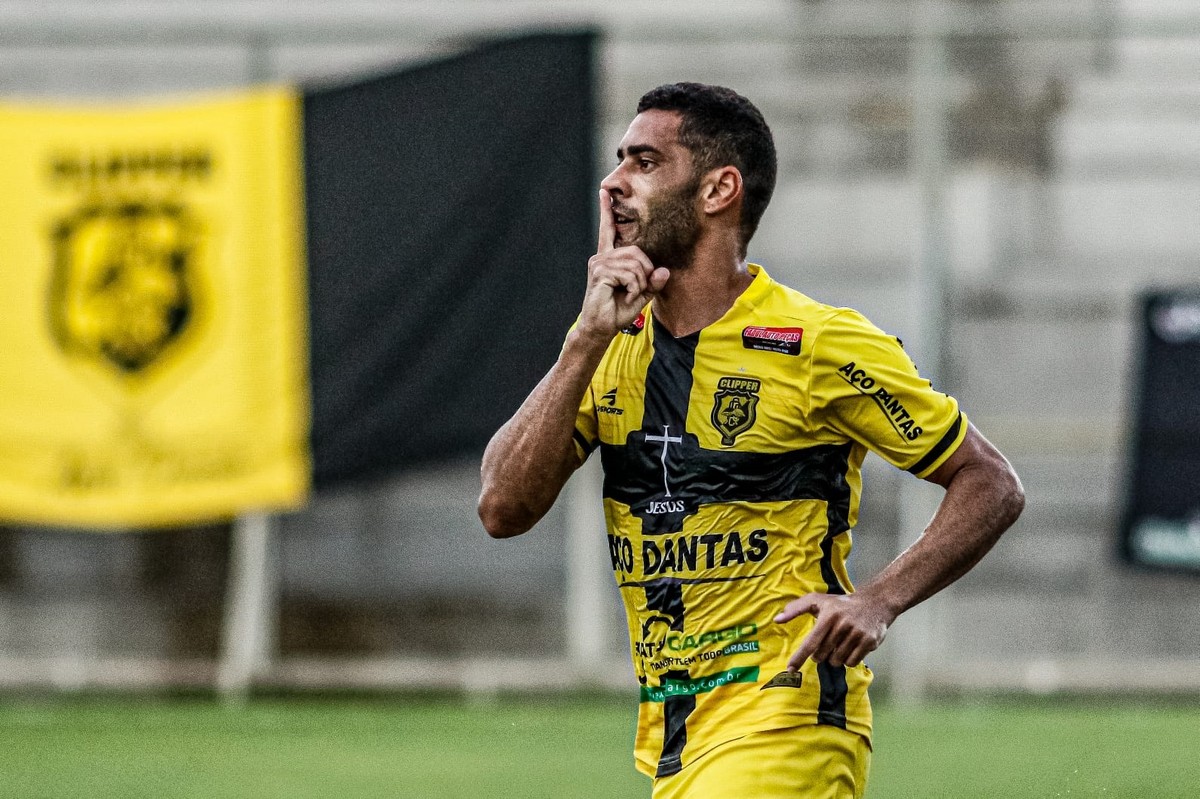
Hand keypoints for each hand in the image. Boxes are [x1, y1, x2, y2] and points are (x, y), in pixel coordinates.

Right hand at [577, 189, 669, 338]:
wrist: (600, 329)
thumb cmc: (616, 311)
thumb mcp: (640, 295)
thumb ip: (652, 282)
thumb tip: (664, 271)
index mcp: (609, 258)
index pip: (608, 230)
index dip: (607, 211)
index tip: (604, 192)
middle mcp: (602, 257)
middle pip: (637, 251)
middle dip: (645, 272)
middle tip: (637, 289)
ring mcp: (599, 263)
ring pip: (635, 263)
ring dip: (639, 282)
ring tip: (629, 294)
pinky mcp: (600, 272)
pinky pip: (629, 273)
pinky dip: (634, 287)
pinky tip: (624, 295)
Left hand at [774, 592, 895, 669]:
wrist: (875, 603)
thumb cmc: (840, 604)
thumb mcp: (818, 600)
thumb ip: (796, 608)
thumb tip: (777, 620)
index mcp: (828, 615)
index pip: (811, 641)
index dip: (799, 656)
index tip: (790, 669)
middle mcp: (842, 625)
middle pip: (823, 654)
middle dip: (820, 654)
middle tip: (827, 643)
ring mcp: (856, 634)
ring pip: (837, 661)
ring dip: (835, 657)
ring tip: (840, 643)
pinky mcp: (869, 642)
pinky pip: (852, 662)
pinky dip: (848, 659)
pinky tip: (851, 647)